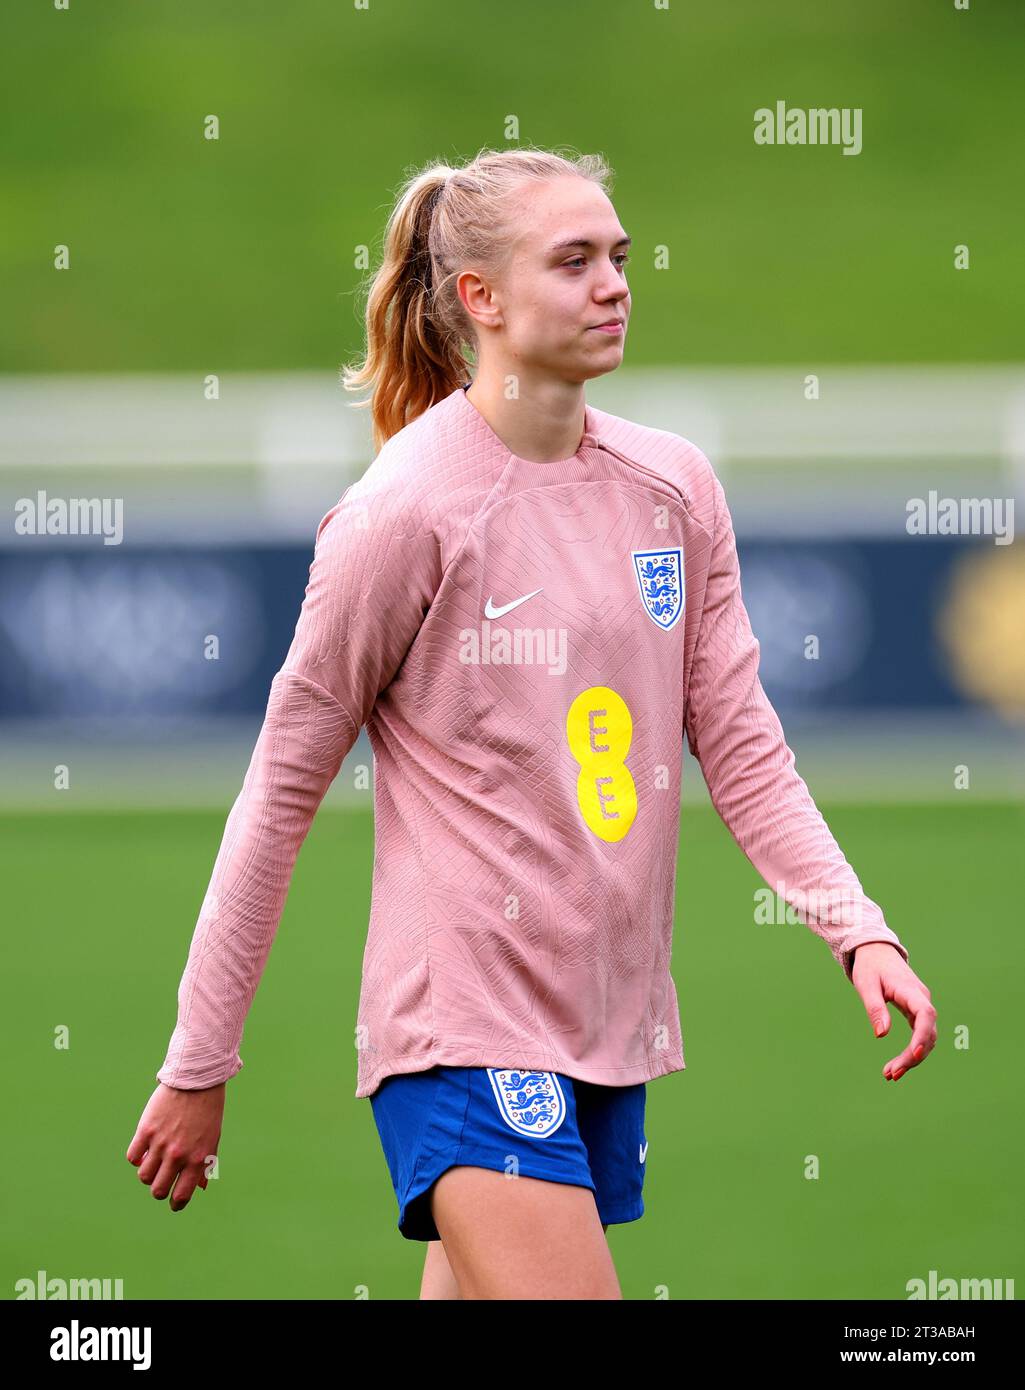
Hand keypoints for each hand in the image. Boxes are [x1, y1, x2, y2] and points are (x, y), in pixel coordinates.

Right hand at [126, 1081, 225, 1211]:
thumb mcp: (212, 1139)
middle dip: (159, 1190)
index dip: (176, 1204)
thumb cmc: (207, 1111)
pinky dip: (136, 1158)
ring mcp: (160, 1143)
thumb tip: (199, 1188)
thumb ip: (206, 1164)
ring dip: (147, 1174)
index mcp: (197, 1159)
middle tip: (161, 1181)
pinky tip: (144, 1150)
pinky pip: (132, 1157)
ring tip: (153, 1162)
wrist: (196, 1080)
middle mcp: (177, 1155)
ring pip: (143, 1176)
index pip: (181, 1196)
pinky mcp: (145, 1130)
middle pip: (158, 1190)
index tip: (174, 1202)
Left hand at [851, 942, 935, 1080]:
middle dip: (912, 1056)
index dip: (923, 1035)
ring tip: (890, 1074)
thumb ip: (875, 1008)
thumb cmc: (870, 967)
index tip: (914, 1054)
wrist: (876, 951)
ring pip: (926, 1038)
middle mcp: (921, 999)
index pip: (926, 1014)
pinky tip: (897, 1065)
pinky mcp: (916, 1011)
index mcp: (910, 990)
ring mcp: (921, 1006)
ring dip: (912, 1058)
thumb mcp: (866, 985)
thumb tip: (881, 1035)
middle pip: (927, 1033)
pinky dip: (911, 1051)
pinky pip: (920, 1035)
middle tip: (891, 1074)